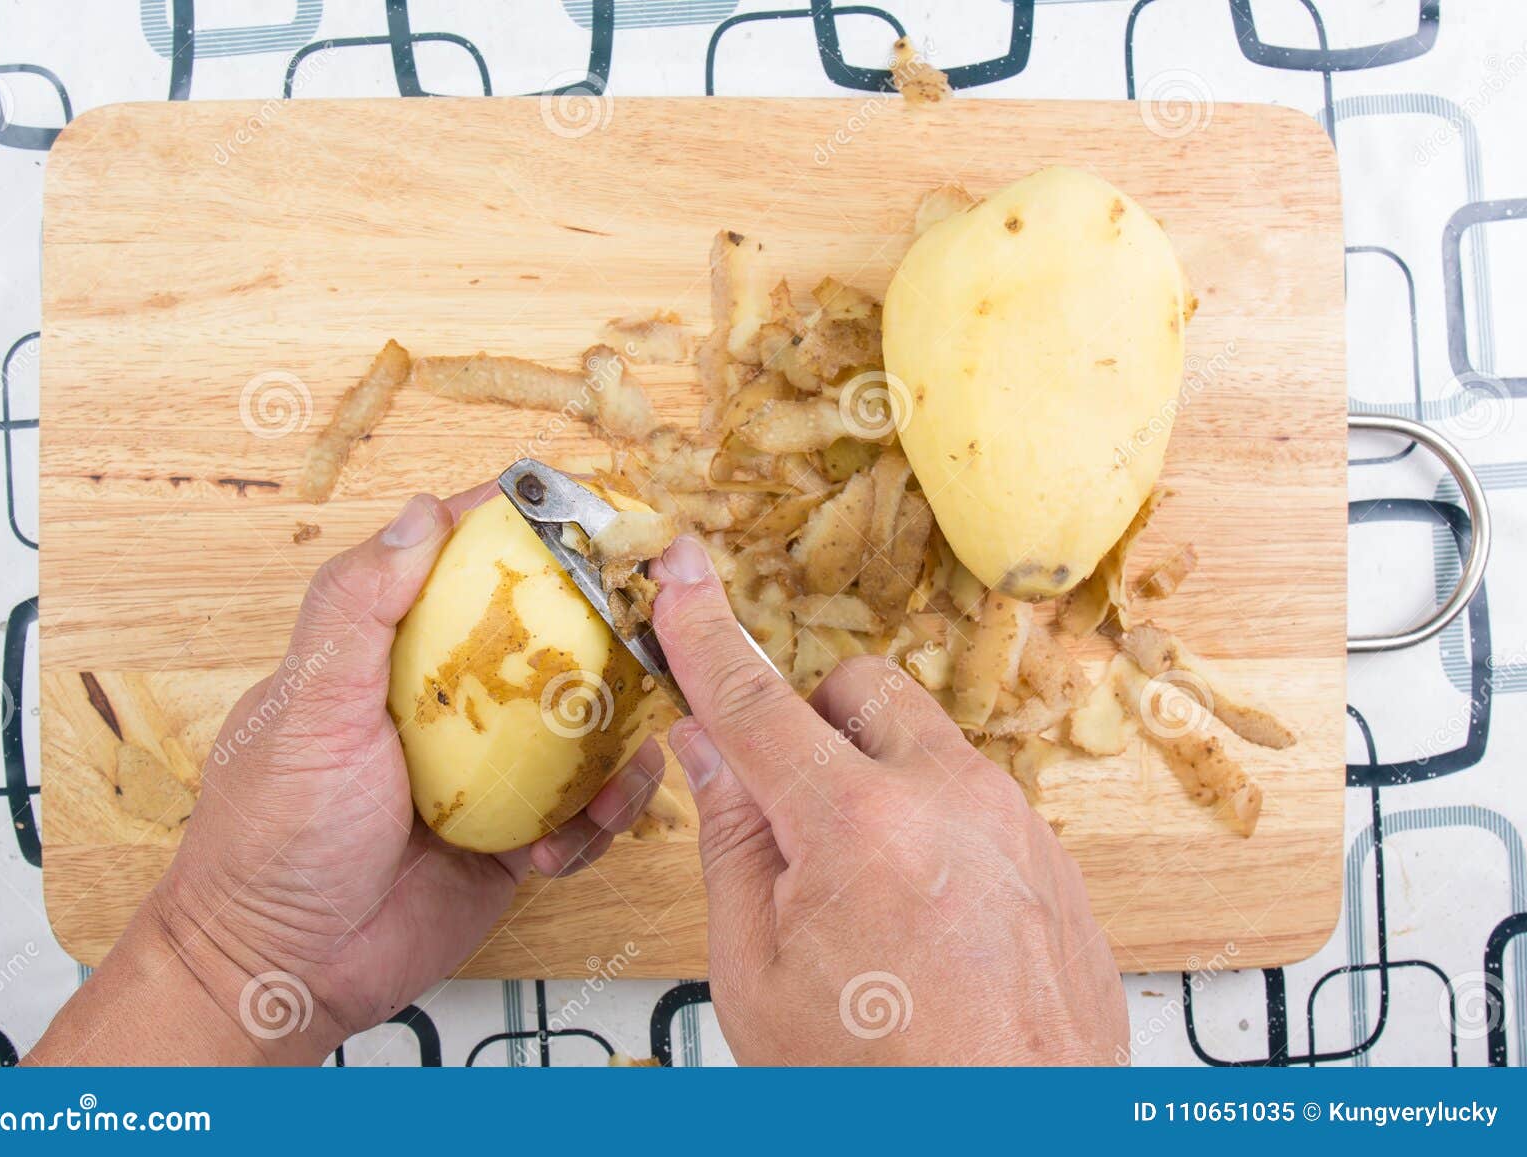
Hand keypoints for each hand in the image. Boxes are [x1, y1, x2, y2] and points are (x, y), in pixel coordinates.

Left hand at [28, 488, 663, 1065]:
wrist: (284, 971)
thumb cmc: (273, 835)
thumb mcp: (309, 708)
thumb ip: (358, 609)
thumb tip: (422, 512)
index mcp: (394, 655)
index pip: (464, 567)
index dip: (525, 532)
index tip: (587, 510)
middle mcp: (448, 704)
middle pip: (545, 644)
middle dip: (606, 637)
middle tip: (655, 632)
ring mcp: (487, 773)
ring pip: (581, 731)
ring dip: (616, 743)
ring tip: (624, 766)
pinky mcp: (515, 841)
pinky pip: (582, 816)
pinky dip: (596, 825)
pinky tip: (568, 846)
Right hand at [649, 536, 1127, 1065]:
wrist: (1013, 1138)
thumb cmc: (883, 1085)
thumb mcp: (759, 976)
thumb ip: (734, 843)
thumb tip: (709, 751)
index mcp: (857, 828)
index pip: (757, 701)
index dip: (705, 633)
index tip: (680, 577)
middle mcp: (950, 801)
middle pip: (858, 690)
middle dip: (810, 726)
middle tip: (790, 811)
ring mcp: (1014, 823)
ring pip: (921, 741)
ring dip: (874, 778)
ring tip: (864, 888)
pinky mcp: (1050, 854)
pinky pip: (974, 793)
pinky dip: (929, 821)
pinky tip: (921, 911)